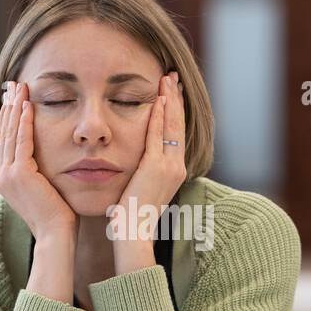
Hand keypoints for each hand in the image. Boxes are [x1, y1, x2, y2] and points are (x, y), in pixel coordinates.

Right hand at [0, 80, 76, 241]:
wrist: (56, 235)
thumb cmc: (58, 216)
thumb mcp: (44, 189)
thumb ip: (39, 172)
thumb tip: (46, 158)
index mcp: (5, 178)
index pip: (5, 141)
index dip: (8, 118)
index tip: (14, 99)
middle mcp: (1, 175)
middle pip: (3, 132)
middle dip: (9, 107)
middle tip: (14, 85)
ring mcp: (7, 175)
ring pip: (10, 133)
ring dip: (16, 108)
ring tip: (21, 88)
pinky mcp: (20, 174)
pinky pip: (22, 141)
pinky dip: (24, 122)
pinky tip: (29, 106)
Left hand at [111, 71, 187, 272]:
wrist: (134, 234)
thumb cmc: (131, 216)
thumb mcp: (141, 189)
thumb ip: (142, 172)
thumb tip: (135, 163)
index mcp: (174, 171)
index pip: (176, 133)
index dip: (175, 111)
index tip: (171, 92)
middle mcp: (177, 166)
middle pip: (179, 124)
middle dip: (176, 98)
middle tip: (172, 76)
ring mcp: (169, 166)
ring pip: (172, 125)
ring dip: (170, 100)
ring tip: (167, 79)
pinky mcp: (156, 167)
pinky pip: (158, 135)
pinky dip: (159, 115)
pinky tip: (158, 98)